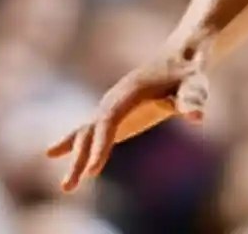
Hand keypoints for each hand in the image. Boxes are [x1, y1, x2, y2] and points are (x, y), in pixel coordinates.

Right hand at [46, 48, 209, 191]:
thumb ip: (192, 100)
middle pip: (92, 131)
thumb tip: (196, 117)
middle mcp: (113, 99)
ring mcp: (111, 106)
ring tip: (66, 187)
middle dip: (80, 158)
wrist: (180, 59)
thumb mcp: (195, 84)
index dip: (101, 145)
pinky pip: (90, 130)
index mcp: (129, 92)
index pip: (109, 121)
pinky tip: (50, 153)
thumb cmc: (188, 74)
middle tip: (71, 186)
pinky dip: (71, 142)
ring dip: (75, 158)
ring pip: (87, 133)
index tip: (93, 171)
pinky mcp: (114, 113)